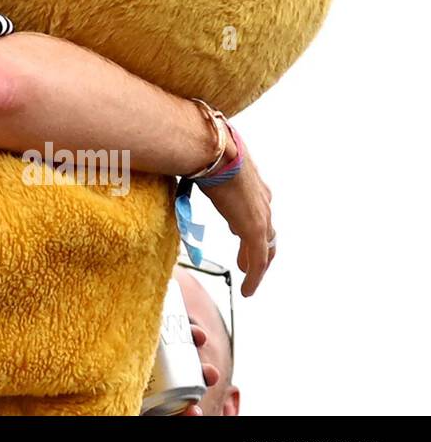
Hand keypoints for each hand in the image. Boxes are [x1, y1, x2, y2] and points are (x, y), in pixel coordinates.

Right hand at [201, 139, 274, 295]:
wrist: (213, 150)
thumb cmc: (204, 150)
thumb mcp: (204, 165)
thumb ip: (198, 172)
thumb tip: (175, 164)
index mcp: (252, 184)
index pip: (255, 209)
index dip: (247, 223)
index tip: (236, 232)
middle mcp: (262, 201)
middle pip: (266, 232)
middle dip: (257, 248)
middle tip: (245, 262)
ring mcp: (261, 216)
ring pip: (265, 249)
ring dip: (256, 265)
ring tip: (247, 278)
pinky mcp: (255, 230)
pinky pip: (258, 260)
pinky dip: (255, 277)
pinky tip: (247, 291)